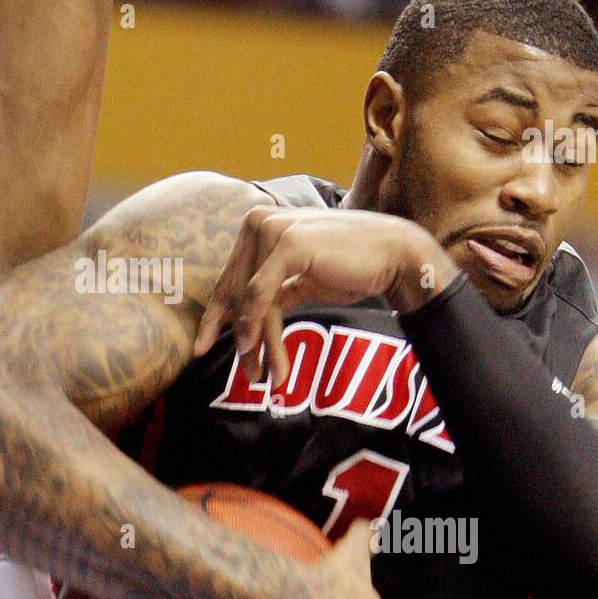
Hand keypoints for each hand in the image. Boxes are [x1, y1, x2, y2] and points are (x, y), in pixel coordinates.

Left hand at [193, 205, 450, 386]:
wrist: (393, 255)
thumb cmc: (349, 266)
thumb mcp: (299, 281)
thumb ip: (270, 293)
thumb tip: (240, 326)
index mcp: (259, 226)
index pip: (229, 279)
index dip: (215, 317)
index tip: (203, 347)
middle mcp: (258, 222)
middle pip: (235, 293)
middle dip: (240, 338)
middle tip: (247, 375)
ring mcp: (272, 230)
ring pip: (248, 300)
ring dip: (257, 344)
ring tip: (263, 376)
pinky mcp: (288, 245)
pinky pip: (262, 296)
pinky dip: (260, 329)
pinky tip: (265, 358)